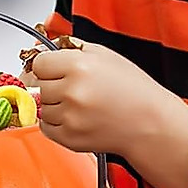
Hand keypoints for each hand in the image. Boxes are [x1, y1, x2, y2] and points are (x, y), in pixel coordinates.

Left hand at [29, 40, 178, 158]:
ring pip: (41, 107)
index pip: (39, 64)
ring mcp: (70, 117)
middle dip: (52, 84)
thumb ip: (72, 49)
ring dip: (53, 104)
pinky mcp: (70, 138)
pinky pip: (46, 127)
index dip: (47, 65)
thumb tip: (44, 50)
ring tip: (78, 103)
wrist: (149, 123)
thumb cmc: (133, 89)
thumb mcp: (104, 55)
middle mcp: (72, 91)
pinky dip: (56, 122)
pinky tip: (76, 116)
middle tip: (71, 86)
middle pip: (38, 85)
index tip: (55, 69)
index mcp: (79, 66)